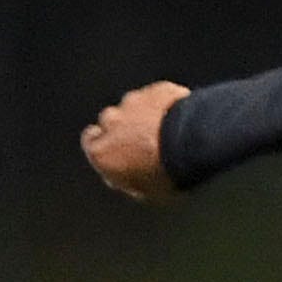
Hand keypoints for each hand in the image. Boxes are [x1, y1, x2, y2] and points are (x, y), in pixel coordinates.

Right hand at [81, 81, 190, 202]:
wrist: (192, 144)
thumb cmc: (169, 173)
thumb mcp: (148, 191)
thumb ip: (130, 179)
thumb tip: (127, 178)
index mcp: (100, 151)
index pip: (90, 142)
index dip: (106, 146)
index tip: (119, 151)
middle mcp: (109, 122)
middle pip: (112, 122)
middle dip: (127, 130)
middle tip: (151, 145)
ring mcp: (132, 102)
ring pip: (136, 108)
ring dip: (149, 117)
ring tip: (172, 135)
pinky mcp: (155, 90)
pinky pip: (160, 98)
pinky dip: (168, 107)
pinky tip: (185, 122)